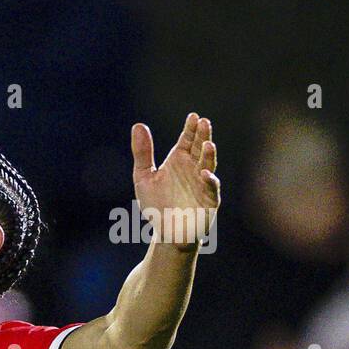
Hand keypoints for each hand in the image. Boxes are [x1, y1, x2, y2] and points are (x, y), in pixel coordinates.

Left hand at [130, 113, 220, 247]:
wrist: (165, 232)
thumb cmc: (156, 204)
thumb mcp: (144, 177)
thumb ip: (142, 153)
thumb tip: (138, 125)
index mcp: (179, 161)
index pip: (187, 140)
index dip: (190, 129)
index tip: (192, 116)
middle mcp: (193, 169)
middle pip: (200, 149)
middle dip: (202, 136)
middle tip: (204, 122)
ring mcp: (203, 184)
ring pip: (208, 166)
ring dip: (209, 156)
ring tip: (208, 144)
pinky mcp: (209, 201)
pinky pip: (211, 189)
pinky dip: (209, 181)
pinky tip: (204, 173)